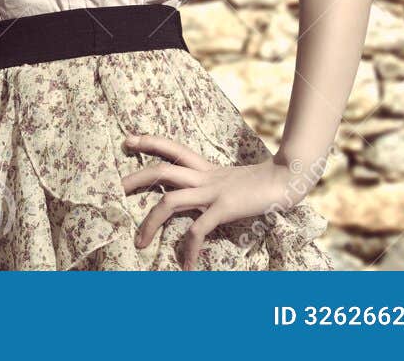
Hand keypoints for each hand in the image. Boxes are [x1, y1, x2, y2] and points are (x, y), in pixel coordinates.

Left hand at [120, 133, 311, 269]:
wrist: (289, 181)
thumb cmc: (264, 183)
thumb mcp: (233, 181)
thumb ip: (216, 185)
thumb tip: (204, 198)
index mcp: (207, 168)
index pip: (172, 148)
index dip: (149, 142)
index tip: (128, 140)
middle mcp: (205, 176)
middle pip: (161, 170)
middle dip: (135, 179)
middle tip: (114, 189)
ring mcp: (213, 191)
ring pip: (170, 200)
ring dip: (150, 222)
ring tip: (138, 242)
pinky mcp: (224, 208)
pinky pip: (199, 229)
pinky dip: (189, 247)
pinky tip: (186, 265)